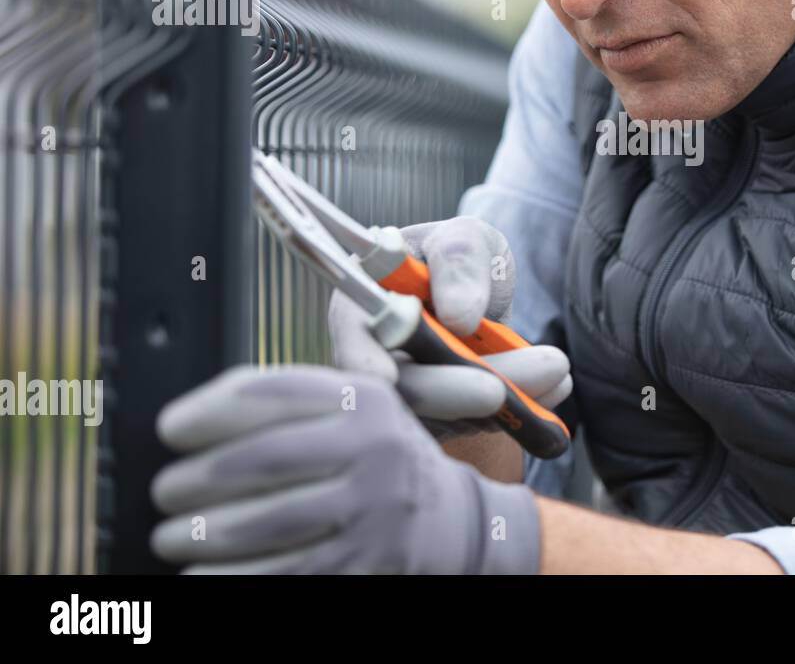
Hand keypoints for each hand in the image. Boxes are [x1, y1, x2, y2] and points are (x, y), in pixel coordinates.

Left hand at [149, 364, 540, 573]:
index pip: (275, 393)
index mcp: (364, 400)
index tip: (170, 429)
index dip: (210, 409)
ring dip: (203, 535)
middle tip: (164, 491)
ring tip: (171, 537)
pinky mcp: (366, 562)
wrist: (453, 521)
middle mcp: (374, 448)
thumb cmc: (380, 460)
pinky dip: (231, 578)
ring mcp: (374, 510)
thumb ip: (291, 404)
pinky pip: (285, 575)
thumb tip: (195, 417)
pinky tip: (202, 575)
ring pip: (268, 523)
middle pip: (264, 459)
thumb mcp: (356, 413)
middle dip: (196, 480)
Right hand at [327, 216, 570, 437]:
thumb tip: (459, 315)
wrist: (484, 293)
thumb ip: (458, 261)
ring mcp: (408, 396)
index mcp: (360, 308)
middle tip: (503, 390)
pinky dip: (518, 410)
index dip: (362, 361)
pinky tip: (554, 387)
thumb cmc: (461, 260)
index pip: (351, 341)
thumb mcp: (465, 239)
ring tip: (556, 371)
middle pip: (404, 389)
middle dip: (456, 391)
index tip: (387, 375)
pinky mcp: (444, 420)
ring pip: (447, 416)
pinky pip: (476, 425)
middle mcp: (374, 360)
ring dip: (504, 399)